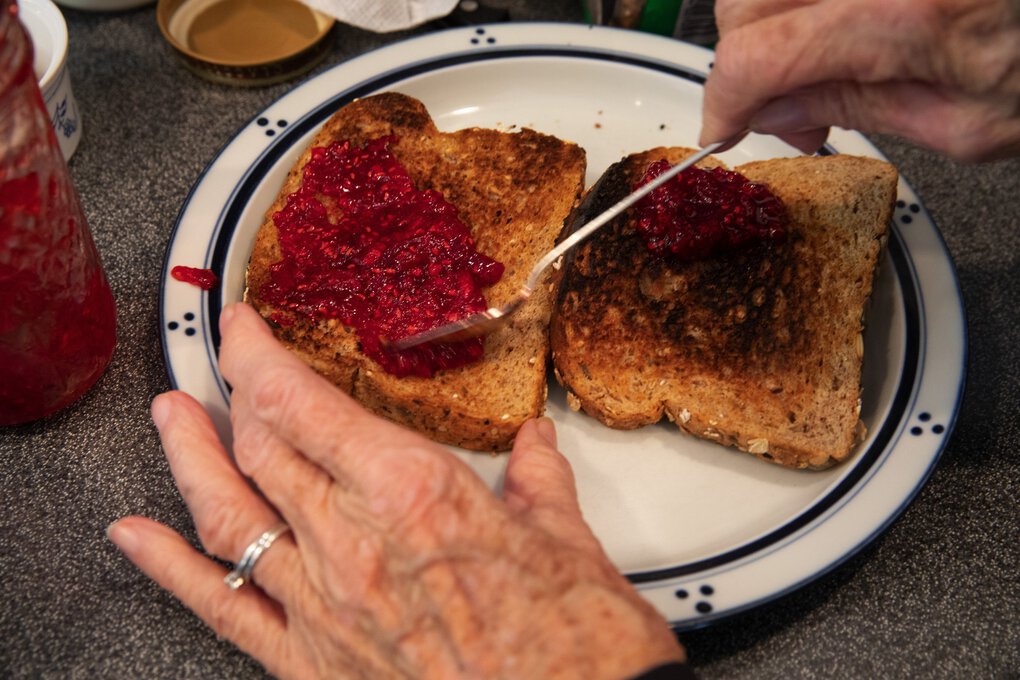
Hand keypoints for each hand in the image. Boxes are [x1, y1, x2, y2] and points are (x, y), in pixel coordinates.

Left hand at [108, 303, 683, 678]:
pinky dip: (171, 568)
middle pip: (262, 449)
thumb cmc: (577, 647)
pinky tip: (137, 538)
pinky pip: (225, 608)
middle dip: (234, 395)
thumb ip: (536, 480)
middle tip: (223, 365)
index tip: (245, 332)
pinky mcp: (313, 664)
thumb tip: (533, 448)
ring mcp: (324, 607)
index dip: (257, 357)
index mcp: (413, 494)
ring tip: (167, 419)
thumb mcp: (566, 541)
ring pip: (228, 516)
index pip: (302, 404)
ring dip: (188, 459)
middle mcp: (353, 545)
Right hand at [700, 0, 1019, 160]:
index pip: (756, 56)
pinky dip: (797, 1)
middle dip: (745, 59)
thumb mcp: (970, 120)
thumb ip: (858, 109)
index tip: (727, 128)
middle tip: (787, 102)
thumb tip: (774, 113)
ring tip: (815, 54)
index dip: (725, 101)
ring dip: (767, 18)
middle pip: (744, 0)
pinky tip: (833, 19)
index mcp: (908, 15)